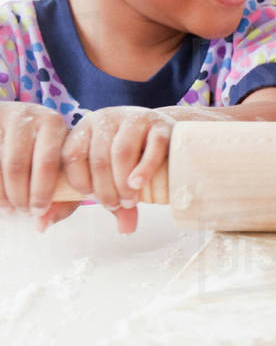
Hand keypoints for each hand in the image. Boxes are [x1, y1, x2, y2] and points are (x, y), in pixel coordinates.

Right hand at [0, 101, 75, 230]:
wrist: (12, 120)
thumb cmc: (40, 151)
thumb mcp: (58, 168)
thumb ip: (61, 200)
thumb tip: (42, 225)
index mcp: (55, 126)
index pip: (49, 163)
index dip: (42, 192)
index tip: (38, 210)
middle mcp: (29, 115)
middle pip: (17, 166)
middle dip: (19, 196)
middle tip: (22, 211)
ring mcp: (4, 117)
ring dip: (1, 195)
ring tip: (8, 208)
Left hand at [62, 107, 172, 234]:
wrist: (165, 134)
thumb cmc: (127, 160)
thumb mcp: (101, 175)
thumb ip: (77, 200)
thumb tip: (42, 226)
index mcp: (84, 129)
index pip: (71, 155)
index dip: (80, 183)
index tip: (94, 200)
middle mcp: (106, 119)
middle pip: (98, 158)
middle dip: (105, 190)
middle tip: (116, 206)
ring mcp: (135, 119)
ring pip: (122, 153)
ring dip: (123, 184)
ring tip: (129, 201)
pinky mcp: (161, 125)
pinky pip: (151, 147)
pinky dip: (144, 169)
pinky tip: (139, 184)